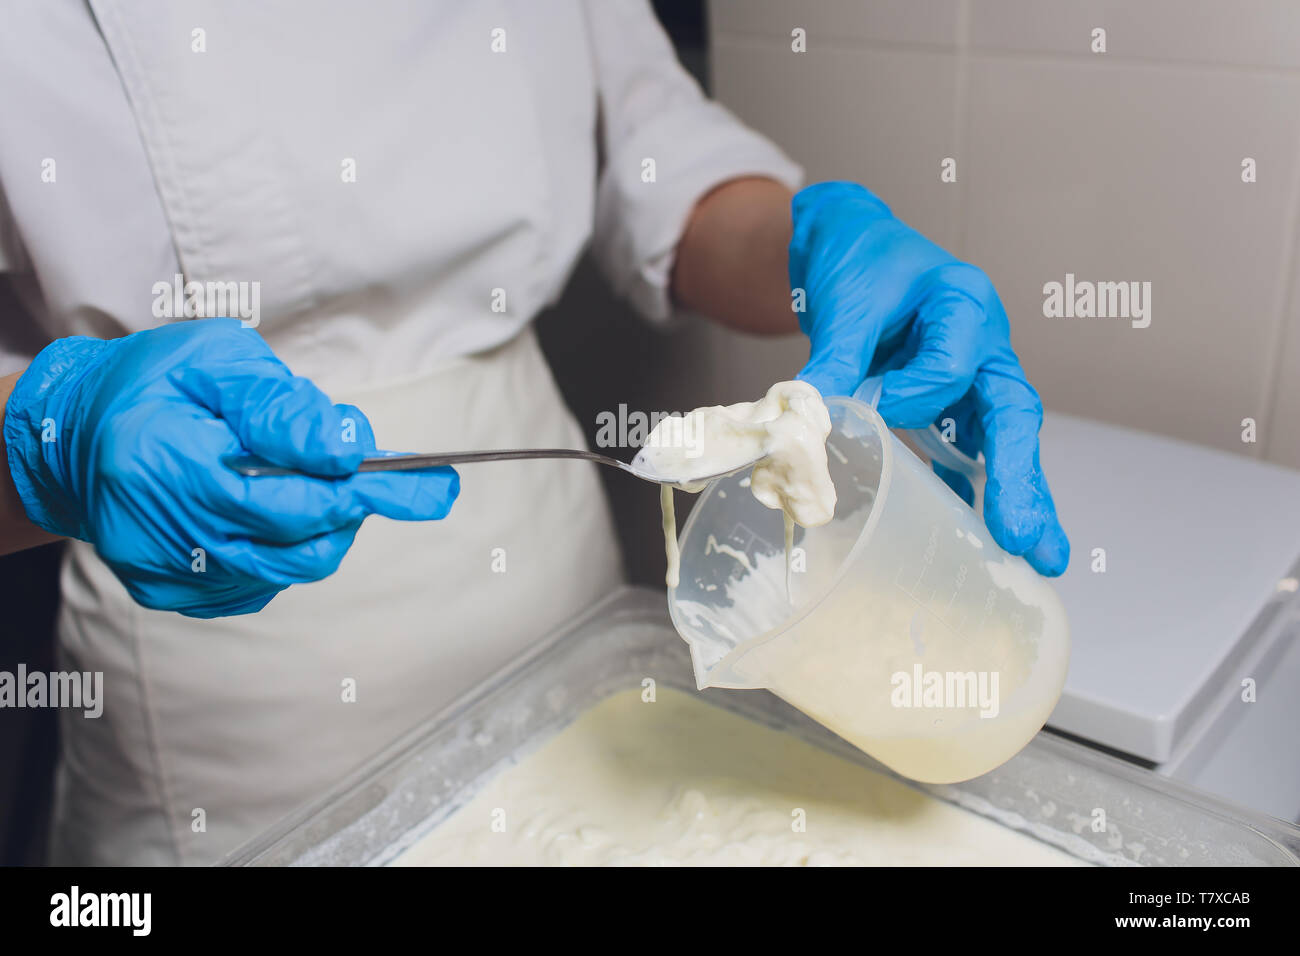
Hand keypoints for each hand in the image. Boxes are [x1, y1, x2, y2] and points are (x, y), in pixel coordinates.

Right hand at [4, 318, 458, 616]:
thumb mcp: (215, 361)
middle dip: (357, 507)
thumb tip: (347, 446)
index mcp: (164, 464)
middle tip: (394, 476)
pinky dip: (289, 544)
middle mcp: (161, 534)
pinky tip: (275, 504)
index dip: (366, 492)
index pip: (290, 498)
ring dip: (328, 524)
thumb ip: (280, 405)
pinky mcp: (174, 594)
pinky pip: (263, 581)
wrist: (71, 435)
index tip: (436, 488)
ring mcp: (166, 573)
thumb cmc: (152, 383)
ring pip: (290, 567)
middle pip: (300, 543)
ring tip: (321, 477)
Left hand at [789, 181, 1067, 575]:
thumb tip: (806, 418)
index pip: (955, 364)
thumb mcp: (842, 302)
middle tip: (1024, 535)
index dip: (916, 393)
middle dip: (1019, 477)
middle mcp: (984, 343)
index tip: (877, 404)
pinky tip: (979, 541)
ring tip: (1039, 554)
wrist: (850, 243)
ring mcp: (974, 376)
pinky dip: (971, 493)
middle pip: (1011, 413)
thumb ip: (834, 359)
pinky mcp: (953, 403)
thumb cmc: (856, 259)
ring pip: (1003, 440)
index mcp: (965, 304)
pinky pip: (968, 451)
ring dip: (1018, 495)